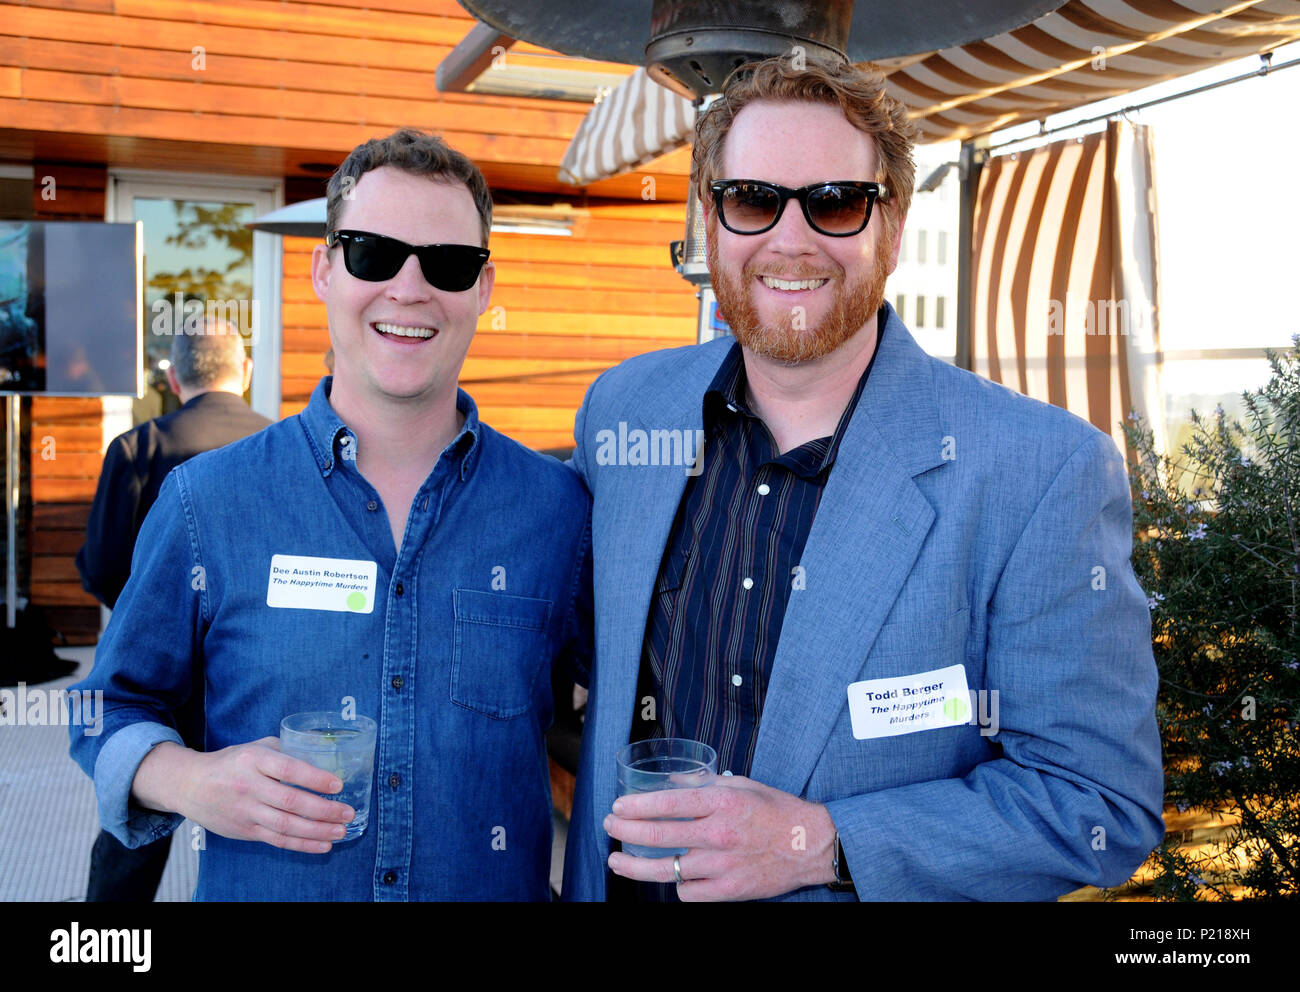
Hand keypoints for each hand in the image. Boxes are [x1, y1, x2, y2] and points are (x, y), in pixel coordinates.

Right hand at [133, 739, 354, 853]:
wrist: (190, 785)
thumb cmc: (232, 762)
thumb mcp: (256, 747)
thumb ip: (285, 751)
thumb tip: (323, 755)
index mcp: (254, 759)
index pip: (289, 770)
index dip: (315, 778)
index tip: (338, 785)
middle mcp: (249, 786)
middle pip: (290, 801)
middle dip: (324, 810)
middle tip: (348, 812)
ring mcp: (246, 811)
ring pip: (286, 825)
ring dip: (317, 831)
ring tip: (341, 831)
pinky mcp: (245, 831)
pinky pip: (277, 840)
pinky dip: (302, 845)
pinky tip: (323, 845)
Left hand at [604, 775, 836, 900]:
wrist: (809, 845)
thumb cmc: (776, 810)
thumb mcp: (741, 785)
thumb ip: (704, 784)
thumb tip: (671, 782)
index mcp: (721, 802)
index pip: (667, 803)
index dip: (637, 805)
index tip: (618, 805)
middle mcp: (718, 834)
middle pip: (658, 835)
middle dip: (626, 830)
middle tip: (611, 825)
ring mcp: (722, 866)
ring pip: (667, 870)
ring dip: (635, 866)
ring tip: (617, 861)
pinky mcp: (729, 891)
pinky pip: (688, 893)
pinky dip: (676, 885)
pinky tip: (669, 877)